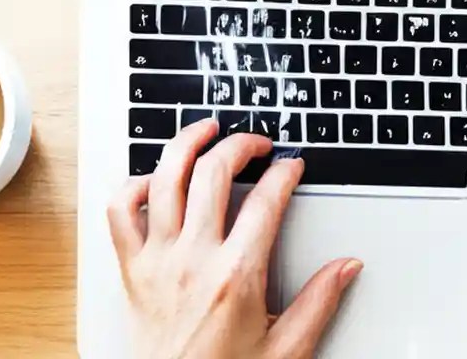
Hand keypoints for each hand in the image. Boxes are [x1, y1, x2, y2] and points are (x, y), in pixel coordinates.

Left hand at [107, 119, 362, 358]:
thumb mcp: (286, 350)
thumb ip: (320, 302)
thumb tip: (347, 267)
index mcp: (236, 276)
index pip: (265, 201)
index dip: (285, 173)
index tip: (293, 166)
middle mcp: (193, 260)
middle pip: (213, 173)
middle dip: (240, 144)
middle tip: (257, 143)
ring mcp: (157, 261)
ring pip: (164, 179)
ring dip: (186, 144)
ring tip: (205, 130)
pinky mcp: (131, 271)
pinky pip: (119, 213)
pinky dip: (134, 185)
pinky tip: (155, 179)